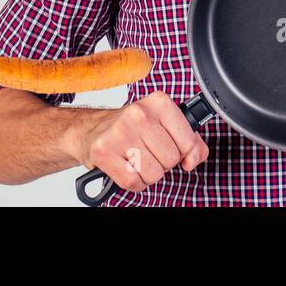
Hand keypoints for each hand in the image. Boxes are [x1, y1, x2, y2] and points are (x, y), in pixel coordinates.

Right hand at [75, 92, 209, 192]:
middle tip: (148, 151)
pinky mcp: (104, 151)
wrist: (92, 129)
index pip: (189, 141)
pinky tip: (126, 167)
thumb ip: (191, 141)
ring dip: (147, 174)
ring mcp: (120, 132)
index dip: (183, 152)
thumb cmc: (132, 128)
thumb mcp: (165, 124)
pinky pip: (133, 182)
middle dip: (162, 162)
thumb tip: (193, 160)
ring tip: (136, 158)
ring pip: (153, 174)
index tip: (172, 147)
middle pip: (171, 160)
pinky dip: (133, 181)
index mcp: (159, 103)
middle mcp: (139, 114)